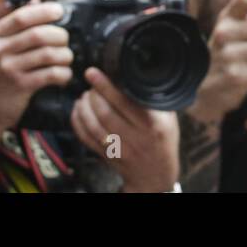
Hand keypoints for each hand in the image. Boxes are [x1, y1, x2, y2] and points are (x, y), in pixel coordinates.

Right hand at [0, 0, 71, 133]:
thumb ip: (17, 25)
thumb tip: (36, 0)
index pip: (22, 16)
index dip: (45, 11)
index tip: (60, 12)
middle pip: (39, 34)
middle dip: (60, 36)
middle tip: (65, 42)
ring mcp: (8, 68)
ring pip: (48, 54)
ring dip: (65, 56)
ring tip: (66, 59)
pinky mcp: (20, 86)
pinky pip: (51, 75)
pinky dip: (63, 74)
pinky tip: (64, 76)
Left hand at [71, 67, 179, 191]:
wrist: (157, 174)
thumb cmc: (163, 139)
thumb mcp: (168, 117)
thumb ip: (154, 98)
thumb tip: (135, 74)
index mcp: (152, 124)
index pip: (125, 102)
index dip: (106, 87)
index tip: (93, 73)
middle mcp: (135, 138)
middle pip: (105, 113)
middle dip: (93, 94)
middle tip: (90, 82)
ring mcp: (119, 149)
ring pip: (93, 126)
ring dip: (84, 107)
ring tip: (85, 95)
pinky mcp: (107, 156)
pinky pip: (86, 139)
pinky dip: (77, 122)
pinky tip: (78, 110)